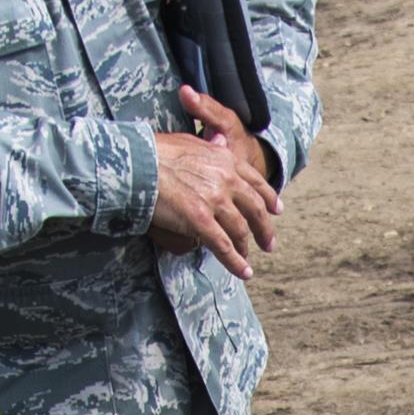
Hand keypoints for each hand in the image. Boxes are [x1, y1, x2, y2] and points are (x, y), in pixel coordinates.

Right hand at [149, 90, 279, 273]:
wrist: (137, 163)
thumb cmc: (155, 152)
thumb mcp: (189, 141)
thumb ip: (209, 146)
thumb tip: (222, 141)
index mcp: (224, 160)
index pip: (254, 182)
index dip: (268, 198)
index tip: (276, 210)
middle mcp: (225, 180)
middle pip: (253, 209)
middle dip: (264, 229)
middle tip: (269, 244)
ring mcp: (214, 201)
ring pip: (239, 230)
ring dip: (245, 248)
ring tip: (247, 259)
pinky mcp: (200, 221)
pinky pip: (223, 246)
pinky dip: (235, 262)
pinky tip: (244, 273)